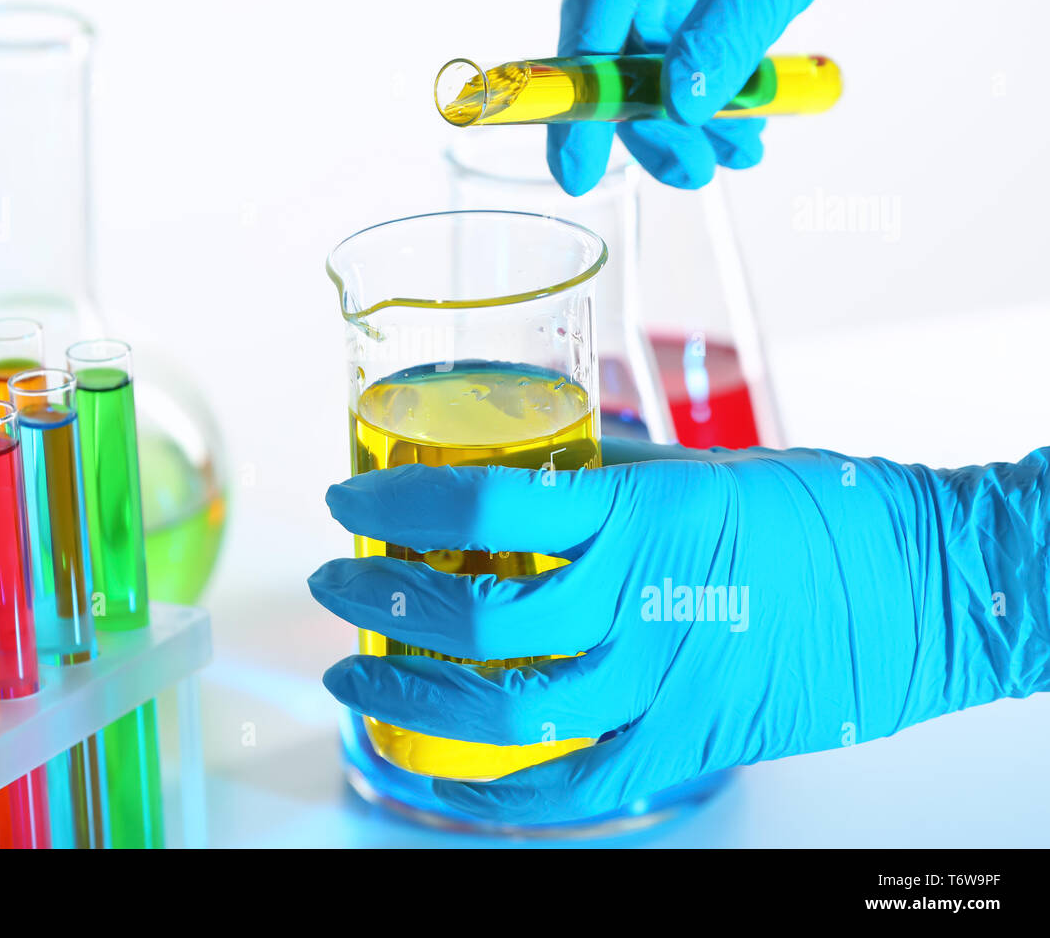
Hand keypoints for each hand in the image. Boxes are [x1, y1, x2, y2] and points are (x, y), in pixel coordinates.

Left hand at [310, 441, 1049, 823]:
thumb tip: (520, 466)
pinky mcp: (683, 745)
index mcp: (642, 512)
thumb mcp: (694, 464)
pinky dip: (492, 792)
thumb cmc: (814, 513)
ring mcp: (661, 685)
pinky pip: (570, 788)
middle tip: (338, 579)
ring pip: (504, 707)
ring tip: (354, 675)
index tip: (351, 499)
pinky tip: (434, 770)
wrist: (918, 588)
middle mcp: (641, 601)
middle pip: (476, 613)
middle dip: (382, 596)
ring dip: (408, 694)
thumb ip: (597, 473)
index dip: (400, 502)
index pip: (486, 503)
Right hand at [550, 0, 1049, 192]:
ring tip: (732, 149)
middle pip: (615, 14)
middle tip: (686, 168)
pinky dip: (713, 58)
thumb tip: (683, 104)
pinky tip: (744, 106)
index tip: (576, 161)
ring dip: (686, 92)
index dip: (585, 87)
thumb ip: (734, 21)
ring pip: (650, 18)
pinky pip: (688, 2)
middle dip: (649, 104)